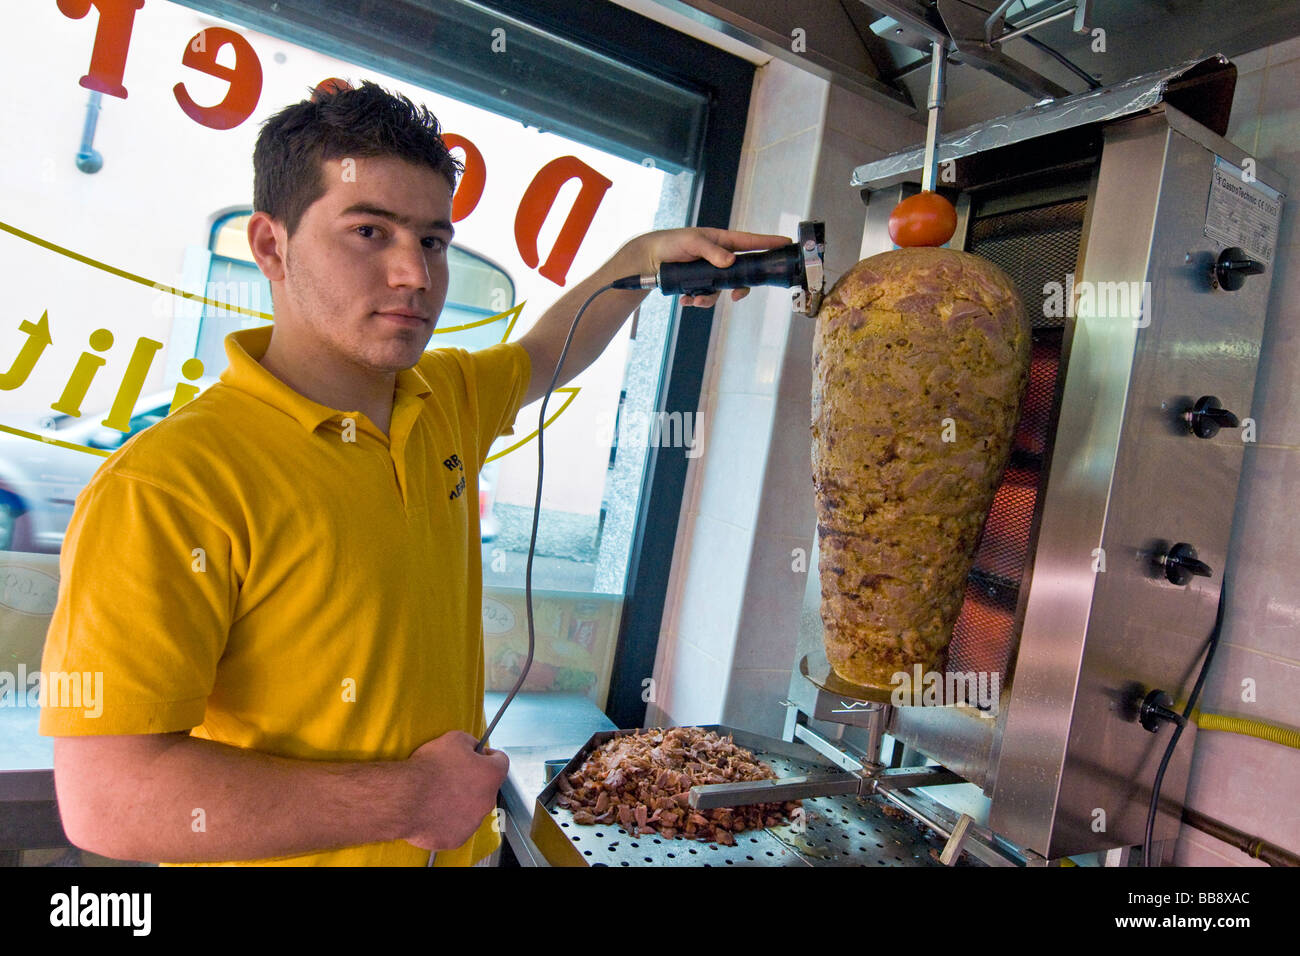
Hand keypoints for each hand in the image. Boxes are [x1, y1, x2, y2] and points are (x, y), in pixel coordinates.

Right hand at [400, 730, 509, 851]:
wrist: (405, 797)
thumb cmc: (430, 767)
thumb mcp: (454, 738)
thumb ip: (471, 742)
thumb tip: (474, 748)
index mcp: (492, 775)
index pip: (501, 761)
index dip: (487, 755)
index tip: (475, 756)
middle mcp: (488, 801)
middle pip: (486, 788)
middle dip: (473, 781)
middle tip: (451, 776)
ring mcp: (473, 823)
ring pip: (472, 810)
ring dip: (461, 803)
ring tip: (438, 796)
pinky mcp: (457, 839)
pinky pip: (456, 828)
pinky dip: (447, 821)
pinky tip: (432, 812)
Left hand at [629, 227, 792, 307]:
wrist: (650, 258)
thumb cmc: (672, 242)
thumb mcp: (692, 242)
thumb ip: (712, 252)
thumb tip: (730, 262)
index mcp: (723, 241)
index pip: (751, 242)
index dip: (769, 243)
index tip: (786, 244)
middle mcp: (720, 257)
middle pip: (742, 274)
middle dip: (739, 288)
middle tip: (736, 296)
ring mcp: (711, 272)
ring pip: (722, 290)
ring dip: (710, 298)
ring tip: (695, 298)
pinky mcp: (700, 283)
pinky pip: (706, 296)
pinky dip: (697, 300)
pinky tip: (685, 299)